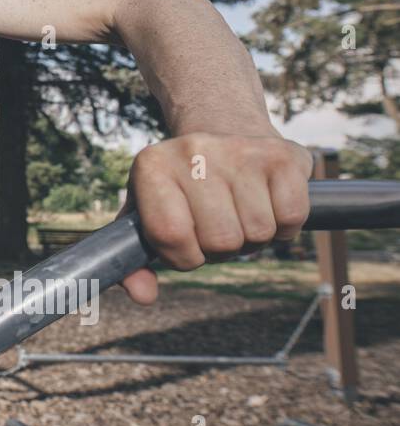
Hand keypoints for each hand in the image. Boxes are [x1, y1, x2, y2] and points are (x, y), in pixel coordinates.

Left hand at [114, 131, 313, 305]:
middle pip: (221, 240)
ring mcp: (238, 150)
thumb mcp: (148, 215)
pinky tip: (267, 204)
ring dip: (253, 238)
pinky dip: (284, 227)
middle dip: (221, 248)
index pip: (170, 235)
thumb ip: (134, 261)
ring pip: (258, 233)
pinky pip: (291, 218)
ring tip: (239, 213)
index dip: (184, 256)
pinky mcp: (281, 155)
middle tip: (218, 227)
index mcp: (151, 166)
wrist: (225, 130)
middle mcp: (192, 151)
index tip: (187, 245)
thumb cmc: (182, 188)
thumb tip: (141, 296)